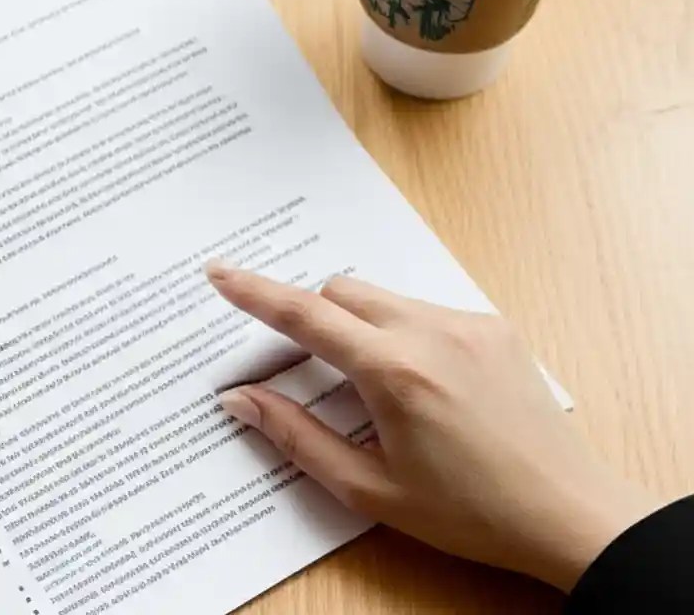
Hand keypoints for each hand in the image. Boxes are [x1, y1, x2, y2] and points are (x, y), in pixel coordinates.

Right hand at [207, 263, 659, 591]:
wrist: (568, 514)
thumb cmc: (470, 513)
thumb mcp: (369, 488)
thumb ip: (296, 436)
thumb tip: (241, 399)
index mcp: (394, 372)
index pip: (305, 315)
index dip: (254, 293)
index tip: (220, 274)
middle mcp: (432, 332)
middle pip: (341, 292)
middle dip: (309, 315)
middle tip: (299, 364)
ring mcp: (469, 324)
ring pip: (383, 298)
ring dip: (356, 325)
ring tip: (369, 389)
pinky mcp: (495, 328)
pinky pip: (425, 310)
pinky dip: (400, 332)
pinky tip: (417, 385)